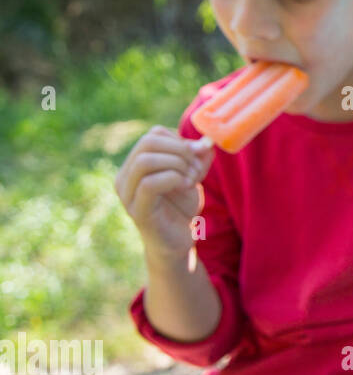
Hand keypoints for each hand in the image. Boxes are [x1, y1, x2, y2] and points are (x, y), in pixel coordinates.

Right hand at [114, 126, 214, 256]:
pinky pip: (149, 184)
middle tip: (197, 169)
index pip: (153, 135)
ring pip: (145, 161)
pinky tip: (185, 186)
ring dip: (177, 165)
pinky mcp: (138, 211)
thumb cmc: (181, 206)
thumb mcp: (193, 175)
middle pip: (147, 142)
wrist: (178, 240)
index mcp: (135, 164)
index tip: (197, 157)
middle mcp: (125, 177)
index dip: (180, 140)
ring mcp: (127, 195)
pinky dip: (173, 178)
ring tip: (192, 179)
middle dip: (180, 150)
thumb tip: (205, 141)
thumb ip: (198, 157)